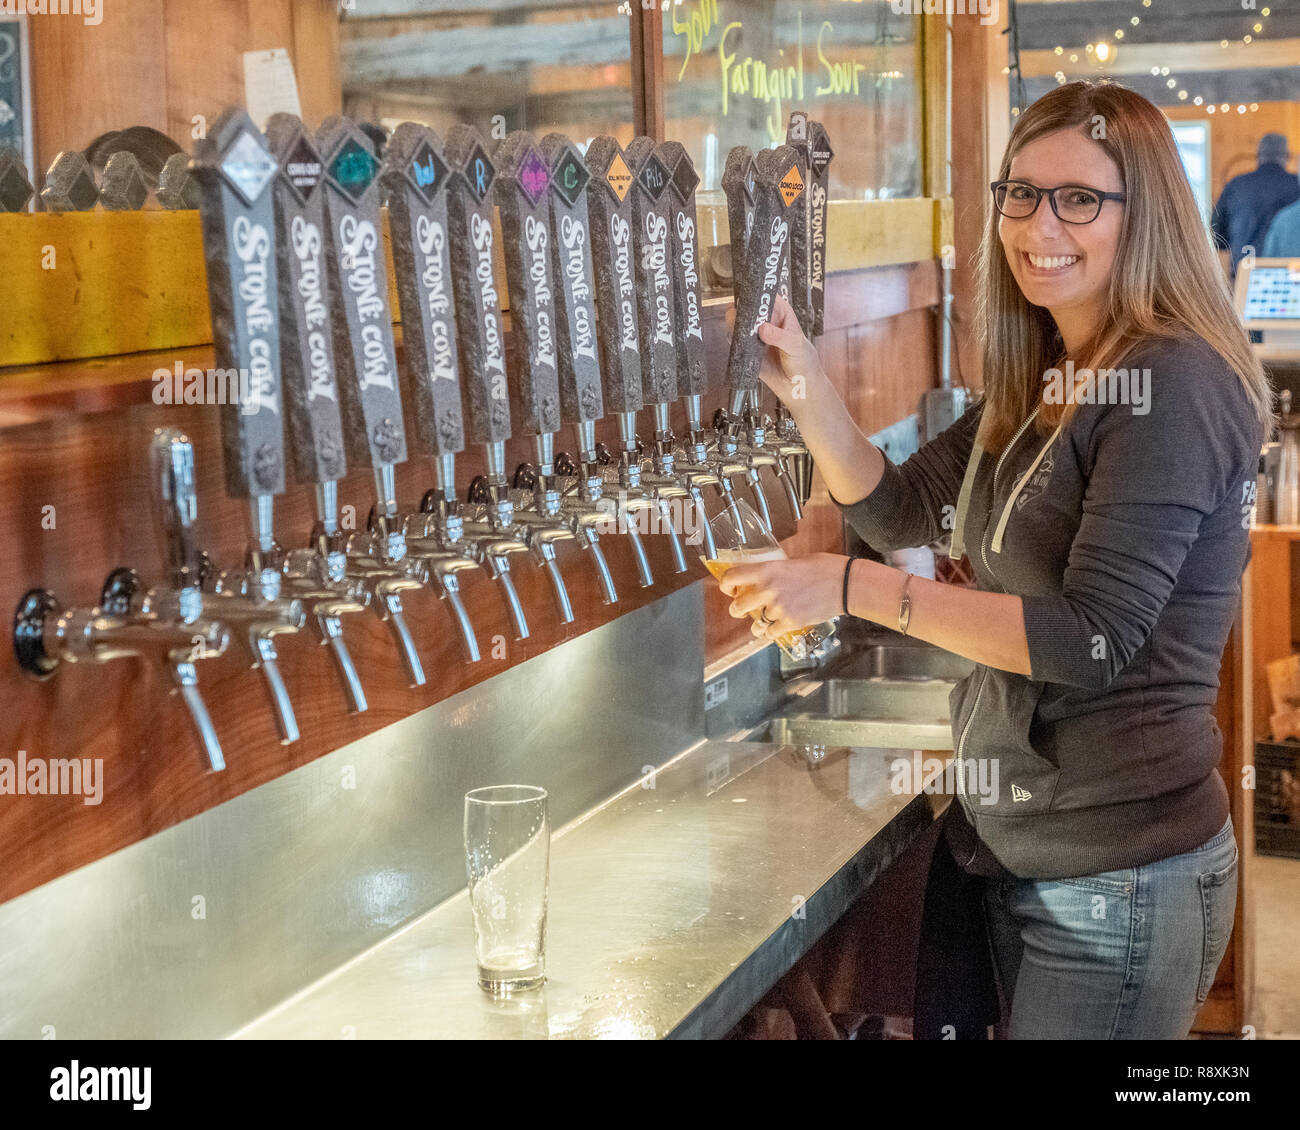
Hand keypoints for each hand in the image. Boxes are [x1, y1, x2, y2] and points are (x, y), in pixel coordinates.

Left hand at [717, 552, 845, 641]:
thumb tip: (766, 575)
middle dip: (738, 609)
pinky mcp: (790, 622)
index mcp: (767, 570)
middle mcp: (769, 589)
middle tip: (742, 609)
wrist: (845, 584)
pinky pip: (770, 633)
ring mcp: (779, 607)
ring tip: (764, 621)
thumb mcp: (794, 561)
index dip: (726, 585)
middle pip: (738, 606)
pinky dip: (771, 633)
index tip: (728, 589)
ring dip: (757, 624)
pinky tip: (776, 628)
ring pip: (756, 624)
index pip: (731, 577)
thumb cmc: (825, 568)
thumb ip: (776, 570)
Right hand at [726, 293, 826, 411]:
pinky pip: (736, 343)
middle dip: (742, 310)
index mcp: (781, 312)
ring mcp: (756, 336)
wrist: (799, 387)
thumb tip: (764, 328)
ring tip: (739, 331)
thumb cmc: (804, 362)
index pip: (767, 296)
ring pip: (739, 324)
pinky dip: (733, 342)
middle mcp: (767, 321)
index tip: (750, 297)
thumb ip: (780, 337)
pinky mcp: (748, 350)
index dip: (757, 294)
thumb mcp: (796, 346)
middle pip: (748, 308)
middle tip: (742, 318)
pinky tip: (737, 343)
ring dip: (735, 325)